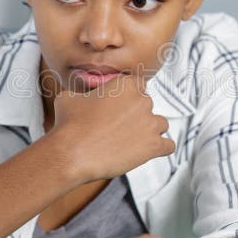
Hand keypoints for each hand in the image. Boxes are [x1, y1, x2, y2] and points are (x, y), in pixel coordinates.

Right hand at [50, 74, 174, 182]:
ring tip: (130, 140)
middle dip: (135, 114)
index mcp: (127, 85)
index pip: (138, 85)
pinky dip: (160, 148)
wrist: (71, 152)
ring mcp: (151, 124)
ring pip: (160, 124)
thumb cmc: (69, 124)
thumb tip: (81, 95)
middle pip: (147, 105)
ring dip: (149, 130)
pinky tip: (147, 151)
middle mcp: (143, 101)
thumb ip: (84, 92)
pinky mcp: (154, 146)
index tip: (118, 106)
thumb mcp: (70, 96)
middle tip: (118, 127)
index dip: (128, 96)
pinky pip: (169, 145)